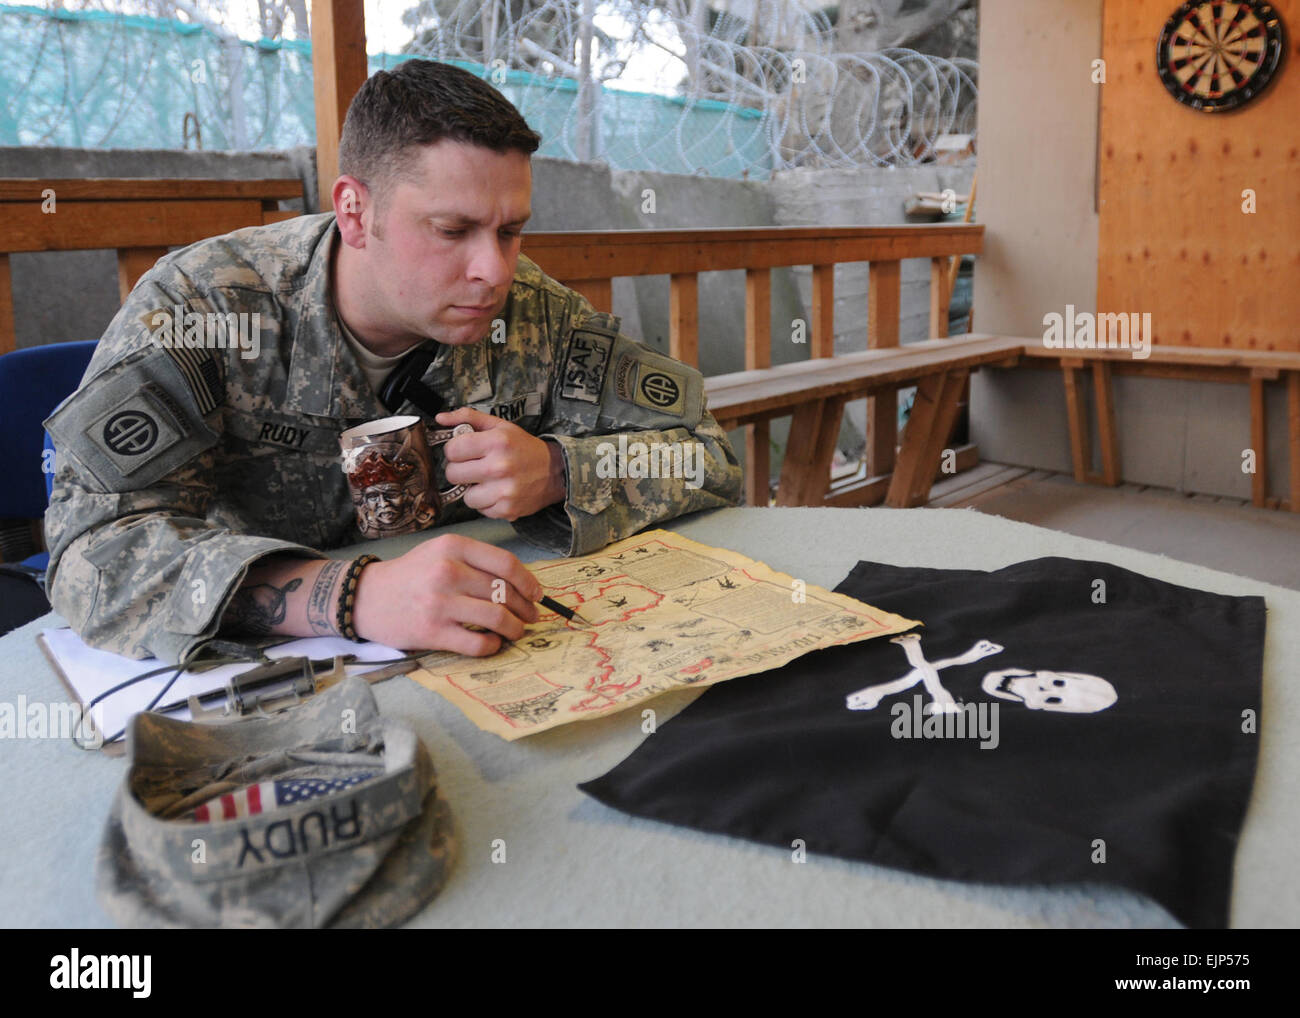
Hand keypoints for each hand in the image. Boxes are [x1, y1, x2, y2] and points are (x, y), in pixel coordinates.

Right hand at [351, 534, 542, 654]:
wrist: (366, 597)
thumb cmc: (410, 575)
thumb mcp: (439, 552)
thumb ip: (475, 561)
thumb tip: (519, 582)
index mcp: (452, 547)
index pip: (505, 564)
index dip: (528, 582)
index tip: (536, 594)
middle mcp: (447, 572)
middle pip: (504, 592)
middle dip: (525, 608)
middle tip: (531, 617)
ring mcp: (440, 603)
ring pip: (497, 618)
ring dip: (515, 628)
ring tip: (516, 631)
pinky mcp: (433, 632)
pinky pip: (478, 643)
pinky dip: (493, 645)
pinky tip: (493, 643)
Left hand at [436, 407, 565, 519]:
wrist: (555, 472)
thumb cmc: (523, 447)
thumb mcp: (500, 426)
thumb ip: (468, 418)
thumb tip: (440, 418)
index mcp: (496, 442)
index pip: (452, 450)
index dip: (455, 450)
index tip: (465, 451)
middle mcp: (499, 467)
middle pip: (453, 474)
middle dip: (460, 470)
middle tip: (474, 467)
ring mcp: (504, 491)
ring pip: (464, 496)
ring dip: (473, 490)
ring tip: (488, 481)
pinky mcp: (507, 509)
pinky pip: (479, 509)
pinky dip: (486, 502)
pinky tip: (497, 492)